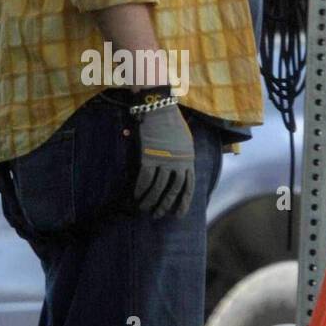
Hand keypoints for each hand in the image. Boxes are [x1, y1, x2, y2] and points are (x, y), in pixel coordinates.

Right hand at [132, 100, 194, 217]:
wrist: (161, 109)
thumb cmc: (172, 123)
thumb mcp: (186, 142)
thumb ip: (183, 157)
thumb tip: (180, 170)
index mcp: (188, 160)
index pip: (188, 187)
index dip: (183, 202)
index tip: (178, 214)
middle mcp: (178, 163)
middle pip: (173, 190)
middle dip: (165, 205)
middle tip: (157, 215)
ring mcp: (164, 161)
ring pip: (158, 188)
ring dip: (150, 201)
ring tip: (144, 208)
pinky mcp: (150, 157)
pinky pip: (145, 178)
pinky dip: (140, 189)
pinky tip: (136, 196)